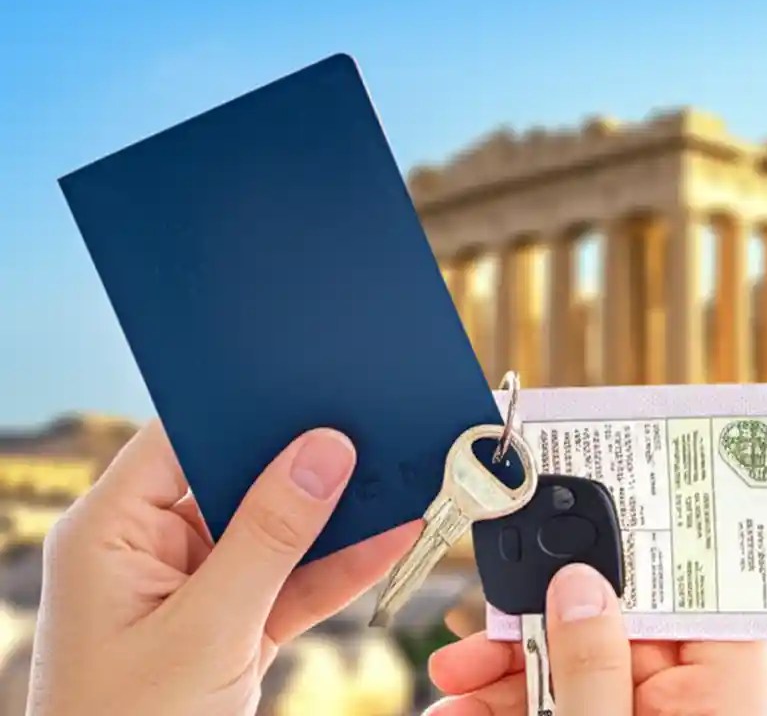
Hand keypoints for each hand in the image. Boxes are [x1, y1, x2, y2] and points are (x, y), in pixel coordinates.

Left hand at [26, 420, 417, 714]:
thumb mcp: (207, 626)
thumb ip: (269, 537)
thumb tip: (322, 454)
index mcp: (111, 530)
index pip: (183, 438)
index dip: (247, 412)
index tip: (314, 397)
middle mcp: (150, 548)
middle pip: (238, 481)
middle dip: (307, 467)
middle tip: (372, 438)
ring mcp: (194, 587)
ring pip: (275, 533)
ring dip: (334, 520)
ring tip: (397, 487)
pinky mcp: (230, 623)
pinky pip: (291, 581)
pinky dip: (337, 569)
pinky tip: (388, 542)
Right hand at [427, 564, 766, 715]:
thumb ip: (594, 663)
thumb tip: (581, 583)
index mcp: (723, 694)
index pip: (700, 590)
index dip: (648, 545)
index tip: (589, 510)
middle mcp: (692, 706)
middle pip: (619, 624)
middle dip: (539, 620)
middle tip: (478, 625)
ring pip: (576, 669)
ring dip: (507, 672)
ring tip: (448, 686)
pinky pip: (561, 712)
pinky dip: (507, 713)